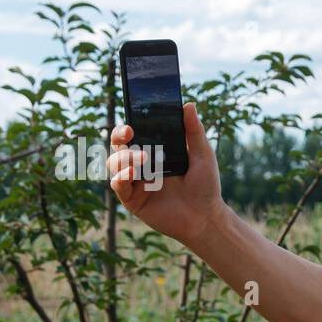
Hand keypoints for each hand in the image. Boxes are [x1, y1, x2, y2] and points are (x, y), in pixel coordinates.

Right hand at [107, 102, 225, 247]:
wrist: (206, 217)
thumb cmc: (206, 187)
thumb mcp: (203, 155)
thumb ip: (194, 131)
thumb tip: (188, 104)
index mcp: (155, 153)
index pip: (134, 136)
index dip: (127, 127)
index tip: (132, 122)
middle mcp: (142, 166)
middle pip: (119, 147)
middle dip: (119, 137)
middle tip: (130, 133)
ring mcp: (135, 183)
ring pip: (115, 164)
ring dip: (125, 157)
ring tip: (144, 159)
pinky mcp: (133, 200)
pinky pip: (118, 185)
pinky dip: (121, 177)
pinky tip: (132, 172)